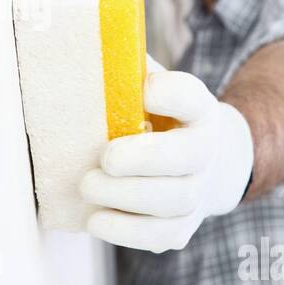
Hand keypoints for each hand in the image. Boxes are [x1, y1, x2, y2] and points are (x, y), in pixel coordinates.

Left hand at [80, 57, 253, 252]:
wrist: (205, 166)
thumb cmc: (159, 121)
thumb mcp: (152, 90)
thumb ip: (125, 74)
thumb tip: (77, 47)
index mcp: (198, 110)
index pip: (191, 96)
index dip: (169, 92)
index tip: (145, 90)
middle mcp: (206, 152)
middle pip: (185, 158)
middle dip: (141, 159)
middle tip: (105, 158)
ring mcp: (197, 194)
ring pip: (170, 201)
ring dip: (124, 197)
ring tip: (88, 186)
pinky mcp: (182, 228)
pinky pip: (158, 237)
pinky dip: (124, 232)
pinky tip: (95, 218)